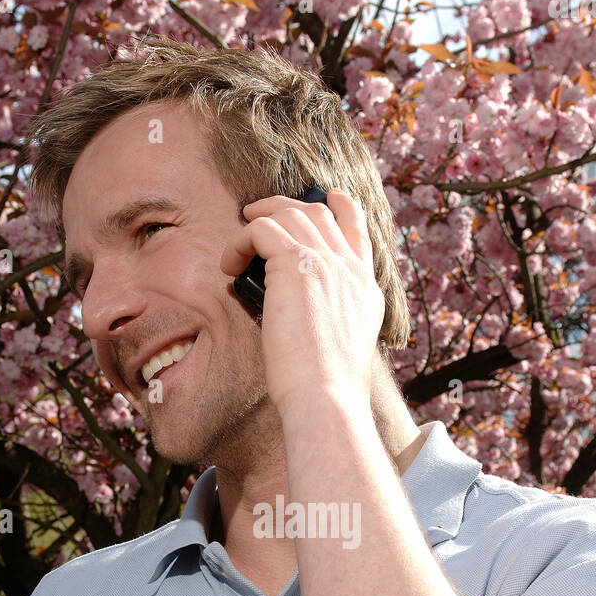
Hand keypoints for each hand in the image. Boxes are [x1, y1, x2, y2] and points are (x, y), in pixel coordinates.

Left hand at [219, 189, 384, 420]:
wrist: (327, 398)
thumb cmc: (326, 389)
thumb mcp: (341, 346)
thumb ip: (331, 317)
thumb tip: (302, 309)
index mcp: (365, 287)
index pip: (357, 227)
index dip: (339, 205)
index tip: (326, 198)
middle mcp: (350, 268)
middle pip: (318, 212)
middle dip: (286, 206)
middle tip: (258, 216)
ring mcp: (326, 261)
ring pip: (289, 214)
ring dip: (258, 222)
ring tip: (238, 245)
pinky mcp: (295, 262)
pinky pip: (261, 230)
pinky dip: (239, 242)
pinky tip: (229, 266)